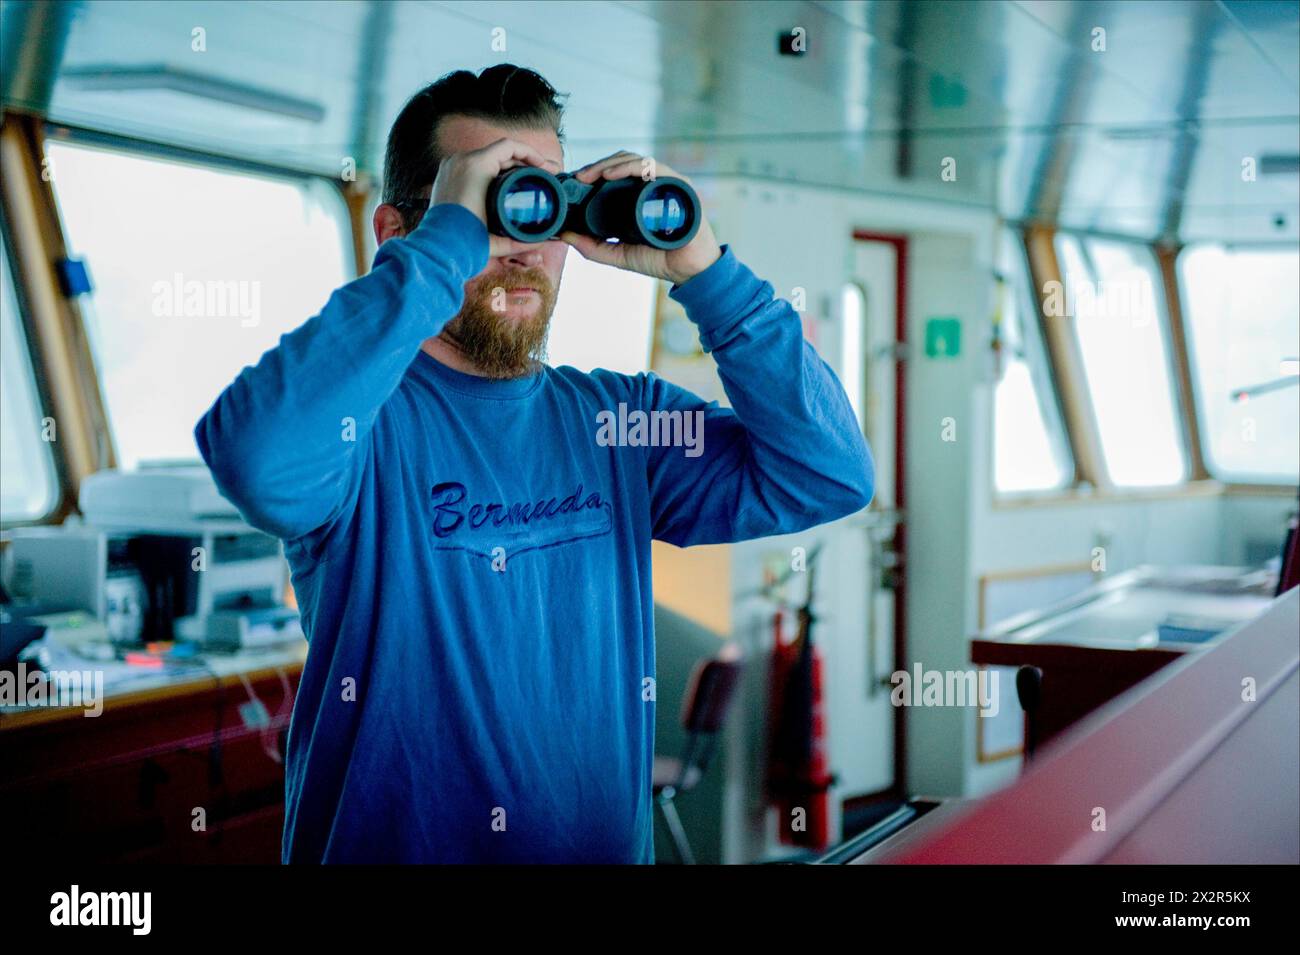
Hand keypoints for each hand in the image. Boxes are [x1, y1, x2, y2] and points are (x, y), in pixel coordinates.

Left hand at [430, 137, 554, 258]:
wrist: (436, 251)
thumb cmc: (463, 243)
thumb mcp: (498, 240)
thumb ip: (522, 241)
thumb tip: (541, 242)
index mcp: (476, 167)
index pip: (510, 147)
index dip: (531, 153)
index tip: (544, 166)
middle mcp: (461, 161)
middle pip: (499, 152)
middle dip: (521, 162)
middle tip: (538, 174)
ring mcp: (451, 166)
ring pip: (485, 157)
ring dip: (505, 166)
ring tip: (521, 179)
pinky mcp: (445, 175)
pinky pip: (471, 165)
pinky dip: (488, 171)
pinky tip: (500, 183)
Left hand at [558, 151, 722, 285]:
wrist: (688, 270)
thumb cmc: (659, 259)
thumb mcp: (618, 254)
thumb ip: (592, 247)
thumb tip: (564, 235)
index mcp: (638, 195)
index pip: (615, 173)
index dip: (594, 173)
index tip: (574, 182)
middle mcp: (652, 185)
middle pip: (622, 163)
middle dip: (597, 166)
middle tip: (579, 177)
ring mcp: (665, 182)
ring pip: (634, 160)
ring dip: (609, 164)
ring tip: (591, 175)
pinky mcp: (678, 184)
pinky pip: (652, 167)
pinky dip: (630, 167)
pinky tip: (612, 174)